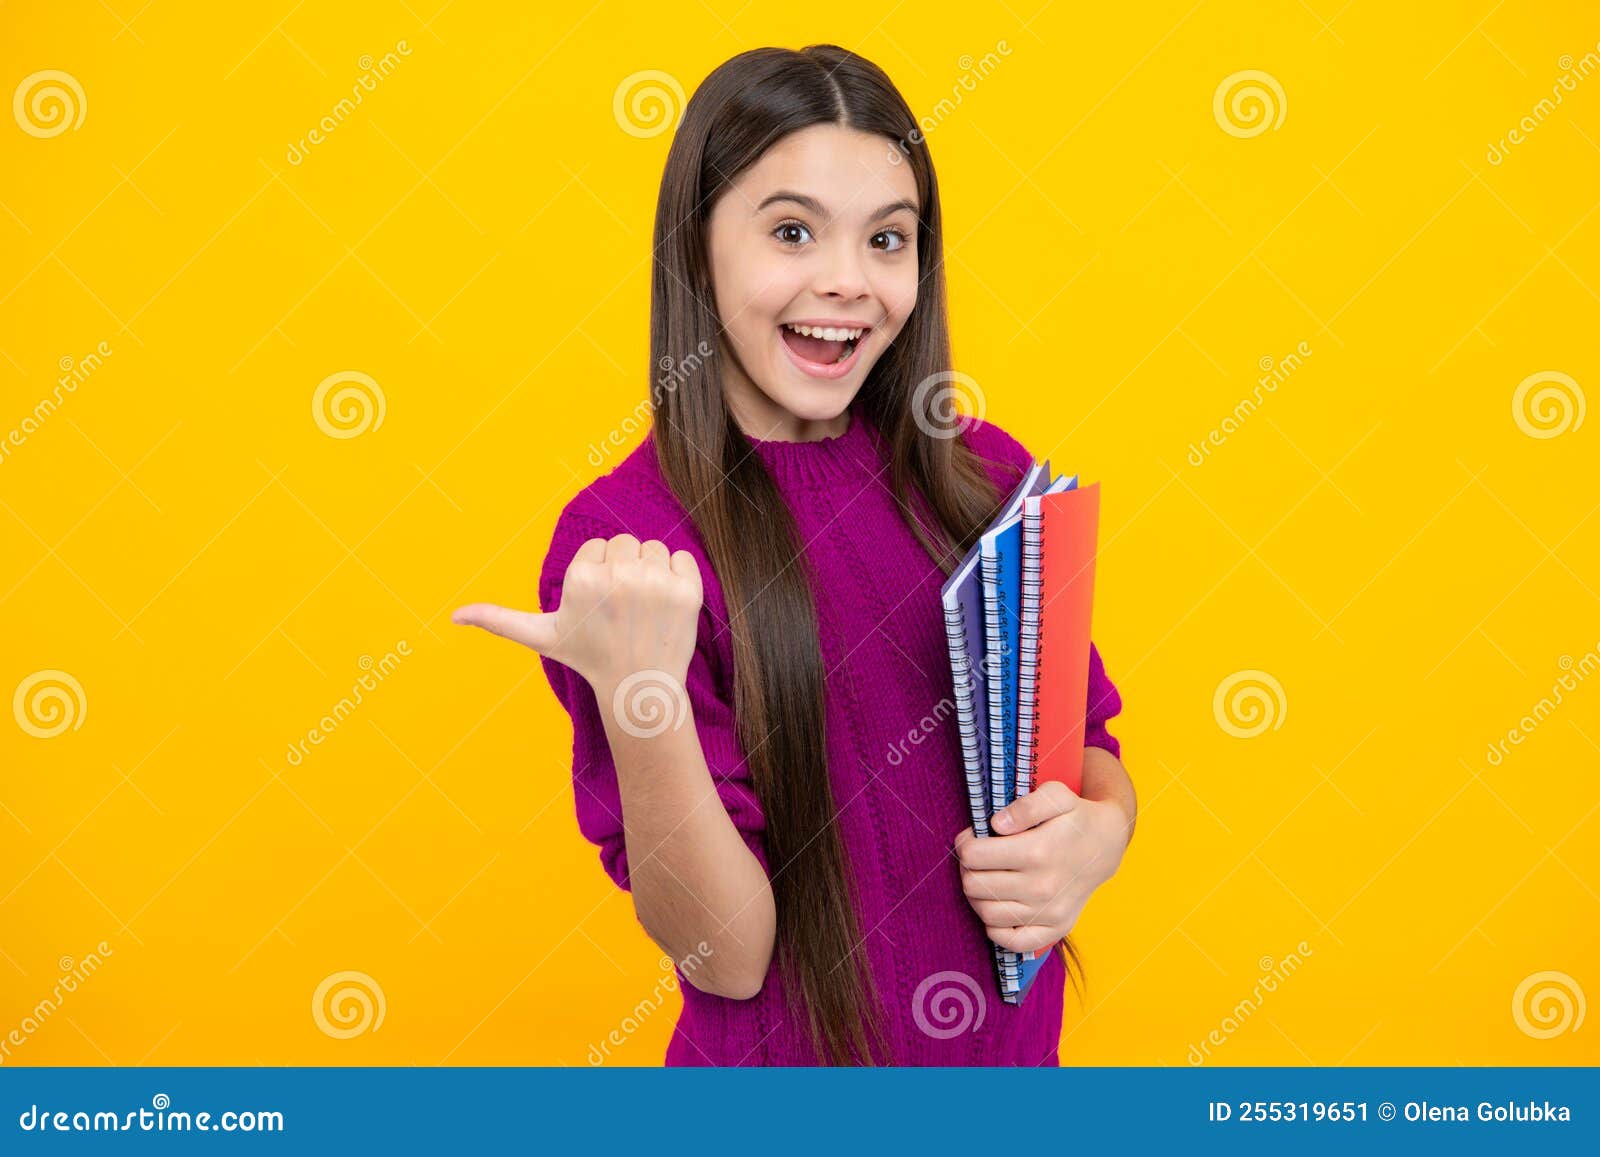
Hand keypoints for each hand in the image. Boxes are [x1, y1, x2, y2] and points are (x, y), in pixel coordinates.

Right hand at [452, 534, 703, 691]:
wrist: (638, 687)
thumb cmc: (589, 658)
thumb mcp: (542, 637)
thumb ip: (498, 619)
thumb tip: (453, 616)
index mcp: (580, 578)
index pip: (597, 548)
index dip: (598, 575)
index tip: (600, 607)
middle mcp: (617, 576)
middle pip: (624, 543)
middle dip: (623, 570)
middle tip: (622, 609)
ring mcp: (655, 583)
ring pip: (653, 548)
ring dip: (650, 573)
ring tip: (643, 609)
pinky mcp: (687, 590)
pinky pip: (683, 557)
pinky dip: (679, 576)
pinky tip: (666, 606)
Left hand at [953, 781, 1131, 953]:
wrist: (1108, 845)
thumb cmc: (1076, 817)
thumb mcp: (1057, 796)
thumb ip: (1025, 806)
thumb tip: (997, 825)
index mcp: (1038, 852)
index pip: (974, 856)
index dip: (965, 844)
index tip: (971, 838)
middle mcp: (1042, 887)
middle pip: (974, 886)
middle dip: (967, 868)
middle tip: (978, 858)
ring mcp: (1049, 913)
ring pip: (986, 913)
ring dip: (978, 896)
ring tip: (988, 878)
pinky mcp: (1056, 929)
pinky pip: (1011, 942)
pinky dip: (996, 927)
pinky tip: (1000, 906)